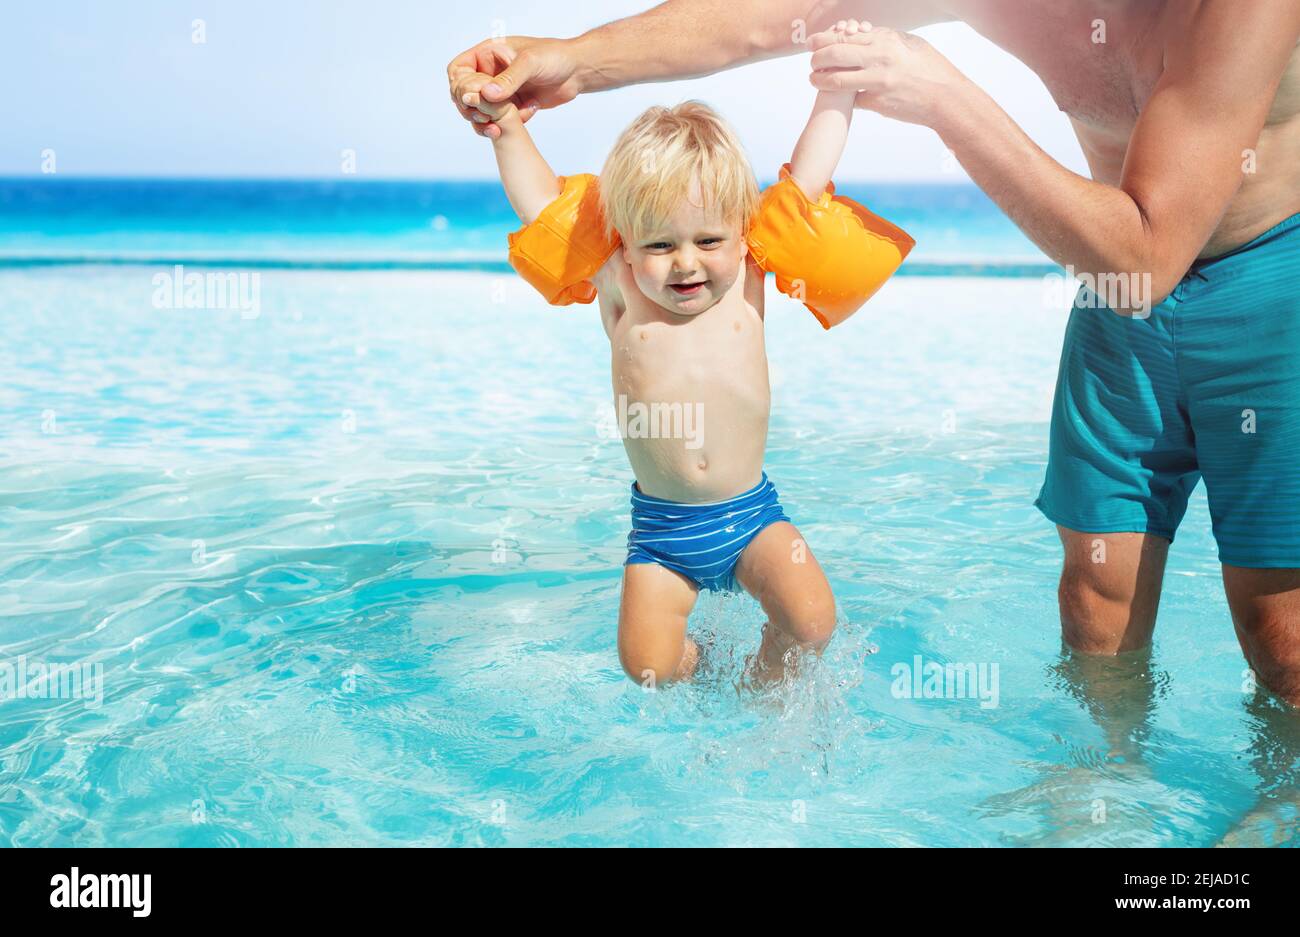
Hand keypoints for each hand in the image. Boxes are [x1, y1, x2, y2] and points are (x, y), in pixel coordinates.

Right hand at [447, 36, 582, 139]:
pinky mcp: (512, 107)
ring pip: (479, 111)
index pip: (458, 70)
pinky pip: (498, 120)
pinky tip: (528, 115)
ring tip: (497, 127)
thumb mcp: (530, 63)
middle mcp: (490, 73)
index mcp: (488, 55)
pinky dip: (506, 125)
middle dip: (470, 108)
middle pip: (463, 94)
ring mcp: (500, 91)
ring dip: (485, 122)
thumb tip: (486, 94)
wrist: (577, 71)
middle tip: (484, 117)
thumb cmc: (555, 57)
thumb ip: (509, 79)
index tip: (471, 98)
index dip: (459, 85)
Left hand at [807, 25, 968, 126]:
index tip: (814, 42)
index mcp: (886, 40)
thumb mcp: (912, 45)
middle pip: (835, 53)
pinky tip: (839, 99)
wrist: (945, 99)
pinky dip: (846, 98)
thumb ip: (887, 39)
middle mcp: (879, 57)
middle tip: (810, 60)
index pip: (846, 35)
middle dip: (816, 56)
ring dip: (819, 80)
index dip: (826, 39)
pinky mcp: (876, 102)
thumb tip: (867, 34)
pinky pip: (852, 99)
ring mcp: (876, 81)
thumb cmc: (931, 70)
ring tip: (813, 79)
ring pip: (836, 78)